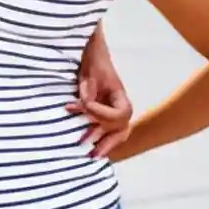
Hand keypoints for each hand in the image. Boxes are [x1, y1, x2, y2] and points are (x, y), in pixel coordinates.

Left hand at [66, 27, 132, 158]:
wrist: (91, 53)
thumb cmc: (93, 61)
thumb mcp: (89, 74)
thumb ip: (88, 92)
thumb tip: (85, 106)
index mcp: (120, 95)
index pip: (120, 113)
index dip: (103, 113)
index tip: (86, 105)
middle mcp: (119, 104)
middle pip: (122, 128)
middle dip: (107, 141)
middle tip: (93, 153)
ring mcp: (113, 109)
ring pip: (117, 133)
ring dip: (105, 144)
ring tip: (93, 156)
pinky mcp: (103, 111)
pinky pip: (108, 130)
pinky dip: (102, 139)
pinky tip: (93, 148)